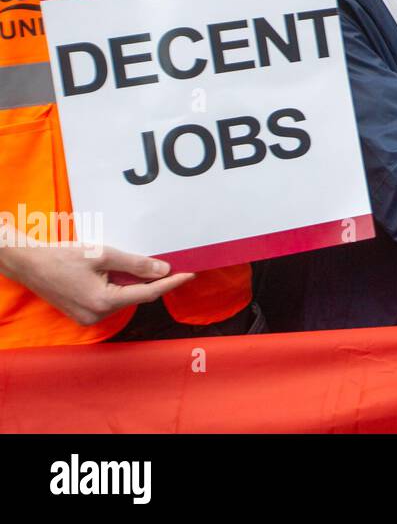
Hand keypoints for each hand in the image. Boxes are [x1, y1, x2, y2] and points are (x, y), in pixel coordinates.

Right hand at [0, 240, 193, 326]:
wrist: (29, 264)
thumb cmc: (63, 257)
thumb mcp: (103, 255)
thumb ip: (135, 264)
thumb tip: (163, 271)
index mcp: (104, 302)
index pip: (148, 293)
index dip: (171, 283)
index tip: (190, 274)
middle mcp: (97, 315)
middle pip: (136, 296)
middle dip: (154, 281)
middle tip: (174, 264)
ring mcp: (89, 317)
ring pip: (124, 298)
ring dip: (135, 283)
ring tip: (144, 265)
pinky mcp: (83, 314)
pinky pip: (111, 300)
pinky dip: (120, 287)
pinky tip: (122, 273)